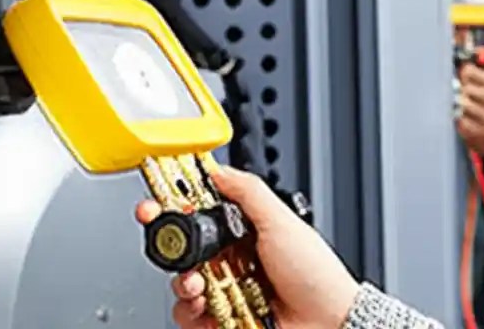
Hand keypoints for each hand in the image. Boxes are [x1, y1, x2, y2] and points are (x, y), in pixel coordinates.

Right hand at [135, 166, 359, 328]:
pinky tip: (205, 306)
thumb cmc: (316, 274)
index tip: (155, 204)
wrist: (328, 321)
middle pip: (186, 249)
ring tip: (200, 284)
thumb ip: (249, 192)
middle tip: (175, 247)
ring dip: (184, 283)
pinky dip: (190, 312)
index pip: (203, 214)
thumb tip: (218, 170)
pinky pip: (189, 316)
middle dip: (175, 248)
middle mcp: (234, 260)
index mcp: (246, 232)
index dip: (177, 208)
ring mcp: (228, 291)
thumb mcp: (282, 221)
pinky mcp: (222, 320)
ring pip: (184, 283)